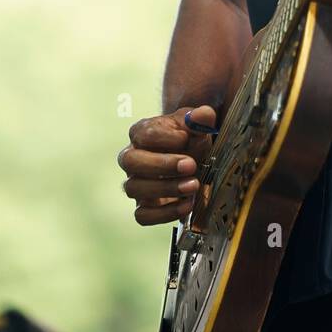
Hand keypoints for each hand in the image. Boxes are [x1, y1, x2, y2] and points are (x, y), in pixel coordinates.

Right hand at [117, 106, 215, 226]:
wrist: (195, 159)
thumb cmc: (191, 140)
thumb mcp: (198, 126)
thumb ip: (201, 119)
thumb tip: (202, 115)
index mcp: (142, 133)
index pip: (144, 134)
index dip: (166, 138)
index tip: (187, 138)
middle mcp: (132, 157)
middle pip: (130, 161)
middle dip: (161, 164)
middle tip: (190, 165)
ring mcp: (135, 183)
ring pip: (134, 188)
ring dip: (166, 188)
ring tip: (194, 185)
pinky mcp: (144, 206)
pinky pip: (142, 216)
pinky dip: (165, 213)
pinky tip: (187, 204)